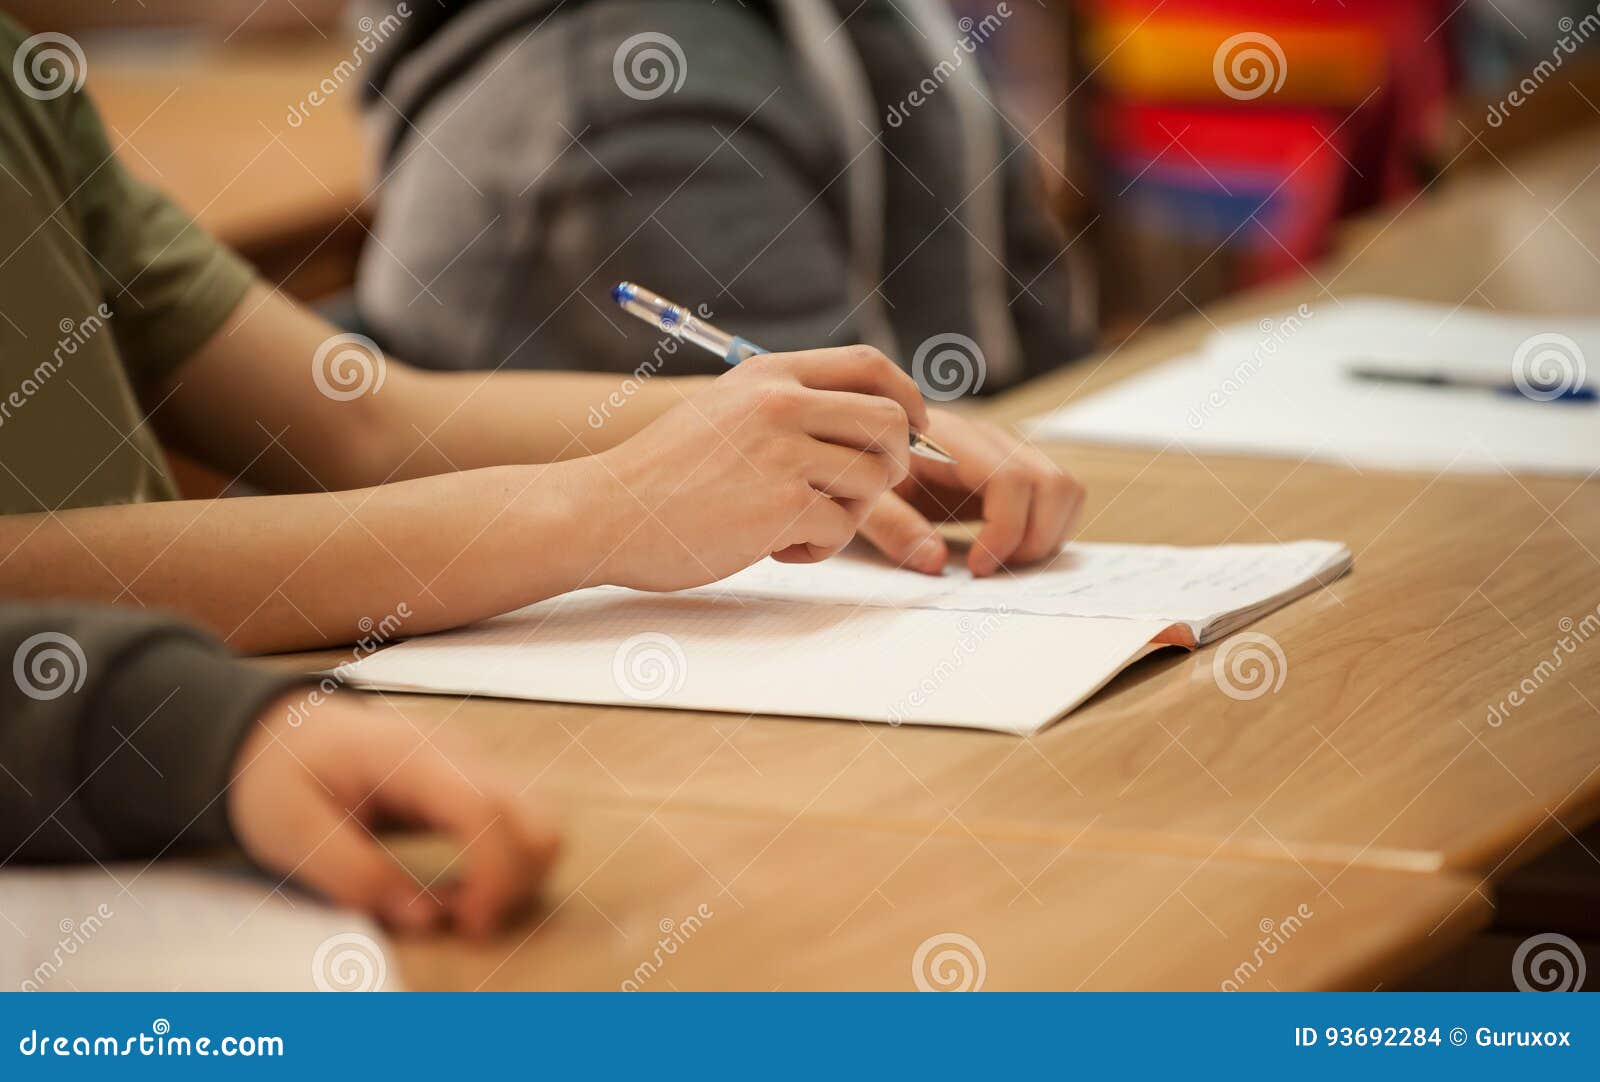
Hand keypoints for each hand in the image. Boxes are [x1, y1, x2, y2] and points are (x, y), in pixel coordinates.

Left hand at [228, 692, 559, 936]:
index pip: (486, 810)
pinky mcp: (478, 780)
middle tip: (464, 924)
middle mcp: (458, 752)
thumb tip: (427, 920)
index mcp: (409, 757)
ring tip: (459, 907)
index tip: (468, 926)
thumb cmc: (281, 776)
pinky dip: (507, 867)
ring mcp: (474, 763)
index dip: (494, 876)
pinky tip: (462, 888)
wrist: (281, 730)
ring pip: (540, 822)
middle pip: (535, 817)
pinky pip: (521, 825)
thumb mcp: (292, 835)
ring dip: (516, 877)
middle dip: (515, 883)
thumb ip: (355, 877)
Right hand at [584, 346, 927, 591]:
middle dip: (894, 462)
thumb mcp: (724, 410)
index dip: (907, 397)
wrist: (607, 512)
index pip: (869, 364)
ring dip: (851, 512)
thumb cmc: (664, 474)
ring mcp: (782, 453)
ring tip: (802, 525)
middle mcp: (780, 403)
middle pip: (890, 421)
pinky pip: (841, 528)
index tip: (913, 428)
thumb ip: (785, 405)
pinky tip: (777, 549)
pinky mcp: (782, 506)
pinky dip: (820, 549)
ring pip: (874, 479)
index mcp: (769, 375)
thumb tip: (864, 419)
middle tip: (860, 492)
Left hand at [859, 408, 1083, 576]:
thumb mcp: (863, 500)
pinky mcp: (1016, 472)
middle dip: (1034, 539)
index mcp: (952, 440)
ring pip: (1066, 489)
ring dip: (1048, 535)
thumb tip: (935, 563)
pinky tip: (1007, 550)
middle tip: (989, 569)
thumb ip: (893, 525)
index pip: (1011, 478)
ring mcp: (1009, 453)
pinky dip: (1048, 530)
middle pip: (1053, 483)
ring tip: (1002, 561)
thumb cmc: (861, 472)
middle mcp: (990, 440)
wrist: (860, 447)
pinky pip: (1059, 497)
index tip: (975, 567)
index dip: (1005, 530)